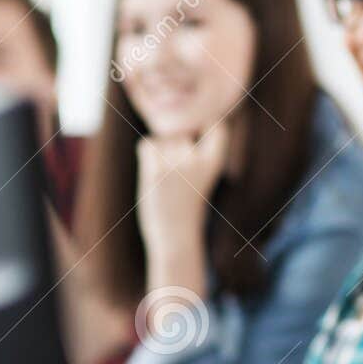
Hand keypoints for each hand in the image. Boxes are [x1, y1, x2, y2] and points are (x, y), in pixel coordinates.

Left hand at [135, 123, 228, 253]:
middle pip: (181, 133)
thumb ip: (193, 149)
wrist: (176, 238)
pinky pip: (146, 145)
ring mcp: (176, 165)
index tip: (201, 142)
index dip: (206, 127)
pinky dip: (146, 155)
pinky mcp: (156, 172)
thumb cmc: (188, 207)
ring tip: (166, 179)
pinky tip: (153, 174)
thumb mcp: (202, 174)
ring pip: (163, 139)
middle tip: (176, 176)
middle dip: (175, 146)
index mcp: (215, 162)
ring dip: (159, 153)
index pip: (216, 125)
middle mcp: (198, 160)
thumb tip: (172, 126)